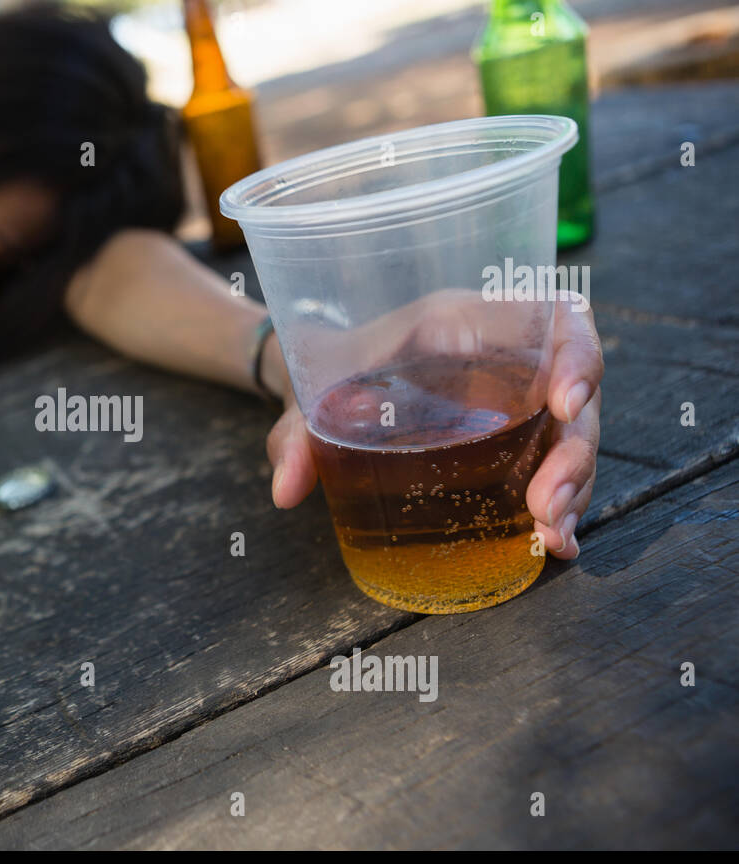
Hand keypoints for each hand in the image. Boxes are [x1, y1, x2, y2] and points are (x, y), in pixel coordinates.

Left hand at [264, 290, 601, 559]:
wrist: (321, 384)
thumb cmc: (323, 371)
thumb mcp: (305, 397)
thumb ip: (294, 437)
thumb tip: (286, 489)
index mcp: (461, 321)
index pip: (551, 319)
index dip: (577, 356)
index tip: (565, 406)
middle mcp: (501, 357)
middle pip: (575, 393)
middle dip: (573, 453)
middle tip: (546, 511)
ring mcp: (513, 399)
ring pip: (572, 435)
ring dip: (574, 487)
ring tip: (552, 538)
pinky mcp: (511, 438)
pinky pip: (552, 462)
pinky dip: (564, 502)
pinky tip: (557, 544)